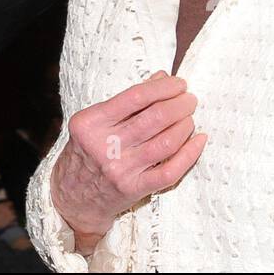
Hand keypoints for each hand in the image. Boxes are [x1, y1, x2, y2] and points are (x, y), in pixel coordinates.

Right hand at [50, 71, 205, 252]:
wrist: (74, 196)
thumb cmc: (87, 151)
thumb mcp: (96, 121)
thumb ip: (128, 100)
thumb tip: (162, 78)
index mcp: (91, 122)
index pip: (135, 96)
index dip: (163, 88)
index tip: (178, 83)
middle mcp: (104, 145)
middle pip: (154, 119)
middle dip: (179, 105)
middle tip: (189, 100)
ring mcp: (120, 169)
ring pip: (165, 143)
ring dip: (185, 126)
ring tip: (190, 117)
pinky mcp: (134, 189)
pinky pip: (170, 171)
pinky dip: (190, 154)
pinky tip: (198, 140)